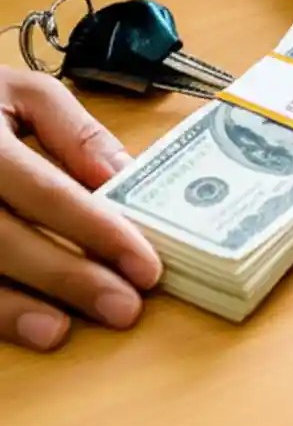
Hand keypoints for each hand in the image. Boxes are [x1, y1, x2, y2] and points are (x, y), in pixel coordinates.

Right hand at [0, 68, 161, 351]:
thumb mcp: (20, 94)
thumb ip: (76, 132)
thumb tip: (123, 177)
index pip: (46, 192)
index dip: (98, 232)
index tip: (145, 267)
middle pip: (3, 238)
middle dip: (66, 278)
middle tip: (122, 309)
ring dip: (10, 308)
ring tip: (58, 331)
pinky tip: (13, 326)